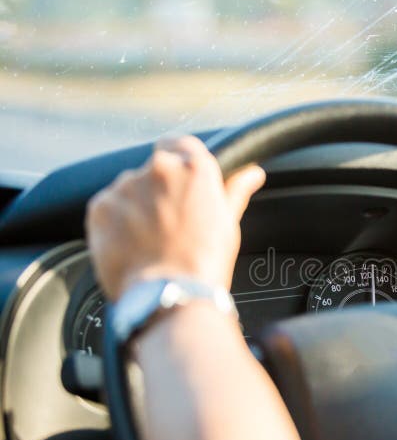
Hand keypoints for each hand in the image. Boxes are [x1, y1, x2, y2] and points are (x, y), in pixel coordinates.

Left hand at [86, 136, 265, 299]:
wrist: (171, 295)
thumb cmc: (205, 263)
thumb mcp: (228, 224)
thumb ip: (234, 190)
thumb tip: (252, 173)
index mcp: (194, 168)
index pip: (180, 143)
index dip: (178, 163)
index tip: (179, 184)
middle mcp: (159, 168)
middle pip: (152, 170)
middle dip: (157, 191)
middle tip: (168, 224)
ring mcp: (126, 186)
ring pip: (128, 190)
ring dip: (135, 208)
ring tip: (148, 242)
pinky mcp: (101, 207)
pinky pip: (106, 209)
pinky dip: (115, 224)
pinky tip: (131, 246)